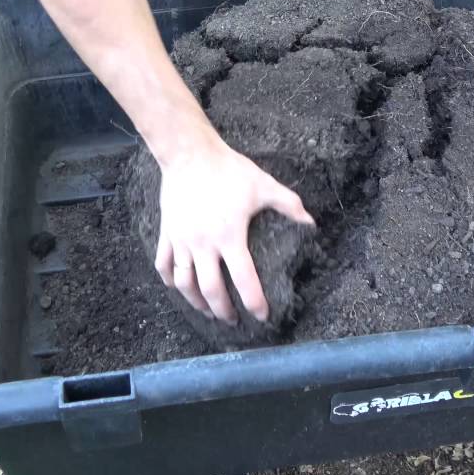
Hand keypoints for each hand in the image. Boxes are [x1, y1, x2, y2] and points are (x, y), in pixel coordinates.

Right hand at [154, 137, 314, 323]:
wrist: (189, 154)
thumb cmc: (228, 170)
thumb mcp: (263, 185)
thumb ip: (289, 205)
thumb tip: (310, 223)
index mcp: (229, 237)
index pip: (244, 280)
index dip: (254, 302)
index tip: (261, 316)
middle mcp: (203, 244)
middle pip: (211, 290)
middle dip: (223, 311)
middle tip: (233, 321)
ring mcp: (181, 240)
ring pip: (184, 283)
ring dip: (196, 302)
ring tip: (207, 312)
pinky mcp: (167, 232)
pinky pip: (163, 263)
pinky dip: (169, 280)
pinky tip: (178, 287)